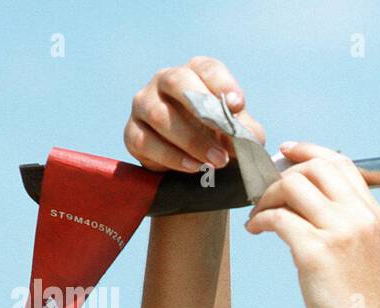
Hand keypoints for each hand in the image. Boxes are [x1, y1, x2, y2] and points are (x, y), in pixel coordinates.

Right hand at [124, 55, 265, 173]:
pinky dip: (172, 157)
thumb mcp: (238, 133)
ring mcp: (144, 105)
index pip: (206, 68)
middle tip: (226, 134)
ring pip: (159, 115)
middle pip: (176, 81)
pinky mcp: (132, 132)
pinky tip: (193, 167)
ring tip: (217, 161)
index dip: (222, 83)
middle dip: (202, 109)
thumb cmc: (219, 139)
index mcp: (194, 74)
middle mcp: (164, 81)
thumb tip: (246, 135)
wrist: (194, 166)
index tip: (237, 104)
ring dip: (191, 140)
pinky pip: (145, 141)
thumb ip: (246, 131)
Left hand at [245, 142, 379, 307]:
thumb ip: (342, 224)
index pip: (341, 163)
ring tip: (258, 216)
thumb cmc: (360, 304)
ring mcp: (339, 233)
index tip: (285, 153)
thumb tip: (302, 203)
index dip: (309, 152)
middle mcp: (359, 217)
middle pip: (314, 167)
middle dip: (282, 173)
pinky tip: (256, 230)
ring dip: (266, 196)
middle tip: (264, 192)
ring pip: (292, 186)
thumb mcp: (362, 253)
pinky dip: (260, 219)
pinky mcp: (316, 253)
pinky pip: (278, 217)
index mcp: (373, 215)